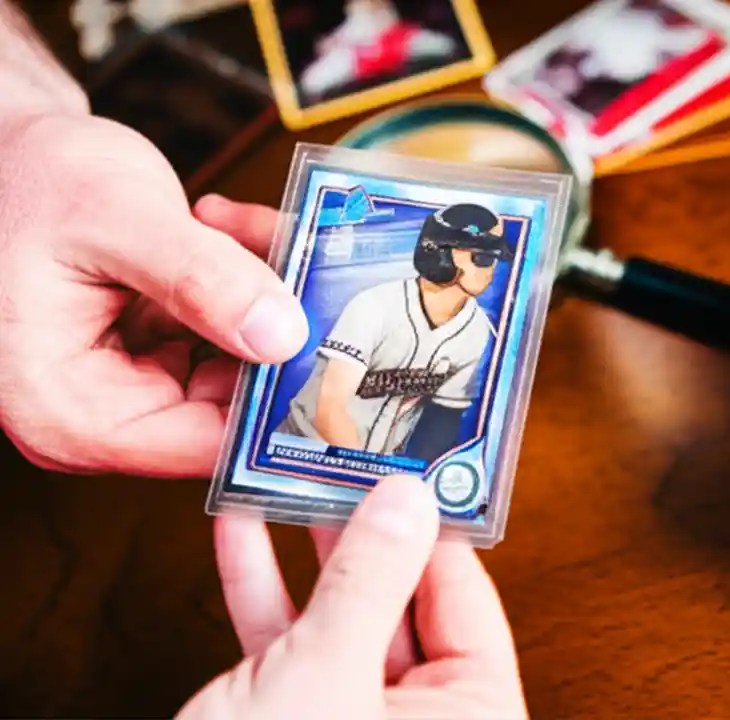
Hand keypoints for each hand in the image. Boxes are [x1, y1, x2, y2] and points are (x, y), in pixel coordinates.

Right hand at [0, 112, 306, 476]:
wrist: (8, 150)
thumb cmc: (29, 179)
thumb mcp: (118, 217)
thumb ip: (201, 279)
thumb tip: (282, 337)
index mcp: (67, 411)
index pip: (202, 446)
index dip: (278, 408)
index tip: (338, 358)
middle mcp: (98, 414)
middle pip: (232, 409)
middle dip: (277, 336)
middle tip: (311, 270)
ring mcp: (129, 385)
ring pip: (240, 366)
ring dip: (263, 299)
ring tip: (256, 232)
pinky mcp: (153, 355)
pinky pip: (227, 336)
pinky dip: (243, 286)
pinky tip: (232, 233)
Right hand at [179, 476, 525, 718]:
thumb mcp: (327, 678)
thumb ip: (369, 584)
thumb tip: (408, 500)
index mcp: (472, 717)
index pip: (467, 598)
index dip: (436, 525)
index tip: (414, 462)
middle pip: (404, 601)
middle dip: (366, 529)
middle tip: (348, 459)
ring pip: (343, 618)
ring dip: (307, 551)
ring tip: (293, 478)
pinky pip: (290, 646)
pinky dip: (263, 592)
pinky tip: (242, 532)